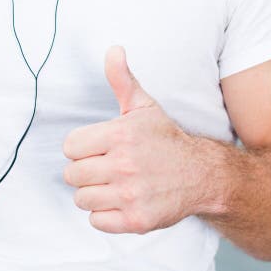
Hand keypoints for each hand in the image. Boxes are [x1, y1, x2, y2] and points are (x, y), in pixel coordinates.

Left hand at [62, 46, 196, 233]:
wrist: (200, 174)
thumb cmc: (165, 139)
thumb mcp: (143, 105)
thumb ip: (121, 79)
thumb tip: (113, 49)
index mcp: (120, 135)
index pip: (70, 147)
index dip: (81, 147)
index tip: (98, 147)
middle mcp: (124, 165)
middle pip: (72, 175)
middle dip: (86, 170)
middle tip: (106, 166)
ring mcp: (130, 195)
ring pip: (82, 199)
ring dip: (94, 193)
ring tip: (113, 183)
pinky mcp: (136, 221)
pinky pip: (97, 221)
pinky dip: (105, 214)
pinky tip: (121, 200)